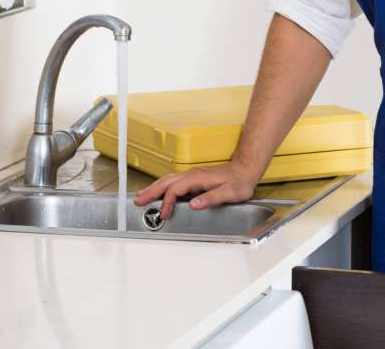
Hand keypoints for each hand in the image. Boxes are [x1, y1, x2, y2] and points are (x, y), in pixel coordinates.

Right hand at [133, 162, 258, 219]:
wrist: (247, 168)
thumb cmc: (240, 181)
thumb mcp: (229, 192)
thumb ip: (210, 198)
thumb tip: (193, 204)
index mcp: (198, 178)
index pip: (175, 190)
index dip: (167, 202)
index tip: (164, 214)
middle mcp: (193, 175)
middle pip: (167, 182)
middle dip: (151, 191)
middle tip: (137, 200)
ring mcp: (194, 175)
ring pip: (169, 180)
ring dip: (155, 187)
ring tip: (143, 195)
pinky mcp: (195, 178)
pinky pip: (174, 181)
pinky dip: (164, 186)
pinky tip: (161, 192)